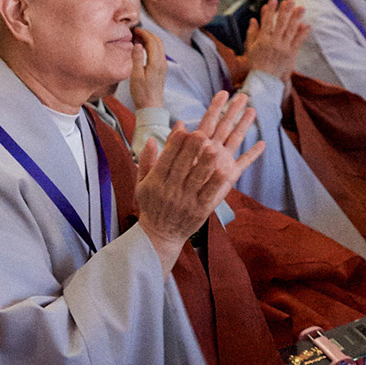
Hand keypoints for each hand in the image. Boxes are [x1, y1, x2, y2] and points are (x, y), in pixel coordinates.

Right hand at [129, 27, 166, 109]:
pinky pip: (158, 52)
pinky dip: (151, 46)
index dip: (144, 33)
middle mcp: (162, 62)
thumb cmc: (142, 93)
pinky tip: (143, 48)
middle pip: (158, 41)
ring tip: (138, 38)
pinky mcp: (161, 69)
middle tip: (136, 31)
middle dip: (148, 34)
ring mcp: (163, 66)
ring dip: (150, 39)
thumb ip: (136, 59)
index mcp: (156, 63)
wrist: (151, 106)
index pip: (152, 41)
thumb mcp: (136, 76)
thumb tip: (137, 44)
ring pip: (159, 46)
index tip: (134, 30)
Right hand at [135, 92, 262, 274]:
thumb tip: (151, 138)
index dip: (175, 143)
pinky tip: (223, 170)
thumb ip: (147, 160)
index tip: (184, 129)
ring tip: (214, 147)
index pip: (166, 158)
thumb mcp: (142, 183)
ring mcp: (185, 201)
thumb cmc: (152, 205)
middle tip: (202, 133)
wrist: (160, 235)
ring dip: (206, 162)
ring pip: (197, 178)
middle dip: (192, 148)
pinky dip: (216, 182)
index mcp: (155, 181)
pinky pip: (209, 194)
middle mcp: (169, 190)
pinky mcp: (200, 211)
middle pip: (182, 165)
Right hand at [242, 0, 309, 83]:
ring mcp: (283, 48)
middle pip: (281, 24)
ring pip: (291, 30)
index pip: (267, 22)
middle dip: (285, 11)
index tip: (273, 0)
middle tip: (290, 0)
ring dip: (297, 18)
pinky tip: (307, 25)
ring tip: (301, 8)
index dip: (270, 10)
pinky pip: (298, 42)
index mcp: (262, 40)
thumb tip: (253, 19)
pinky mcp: (291, 54)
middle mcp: (273, 42)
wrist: (264, 80)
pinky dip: (303, 33)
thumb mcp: (250, 48)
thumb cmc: (255, 63)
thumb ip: (252, 33)